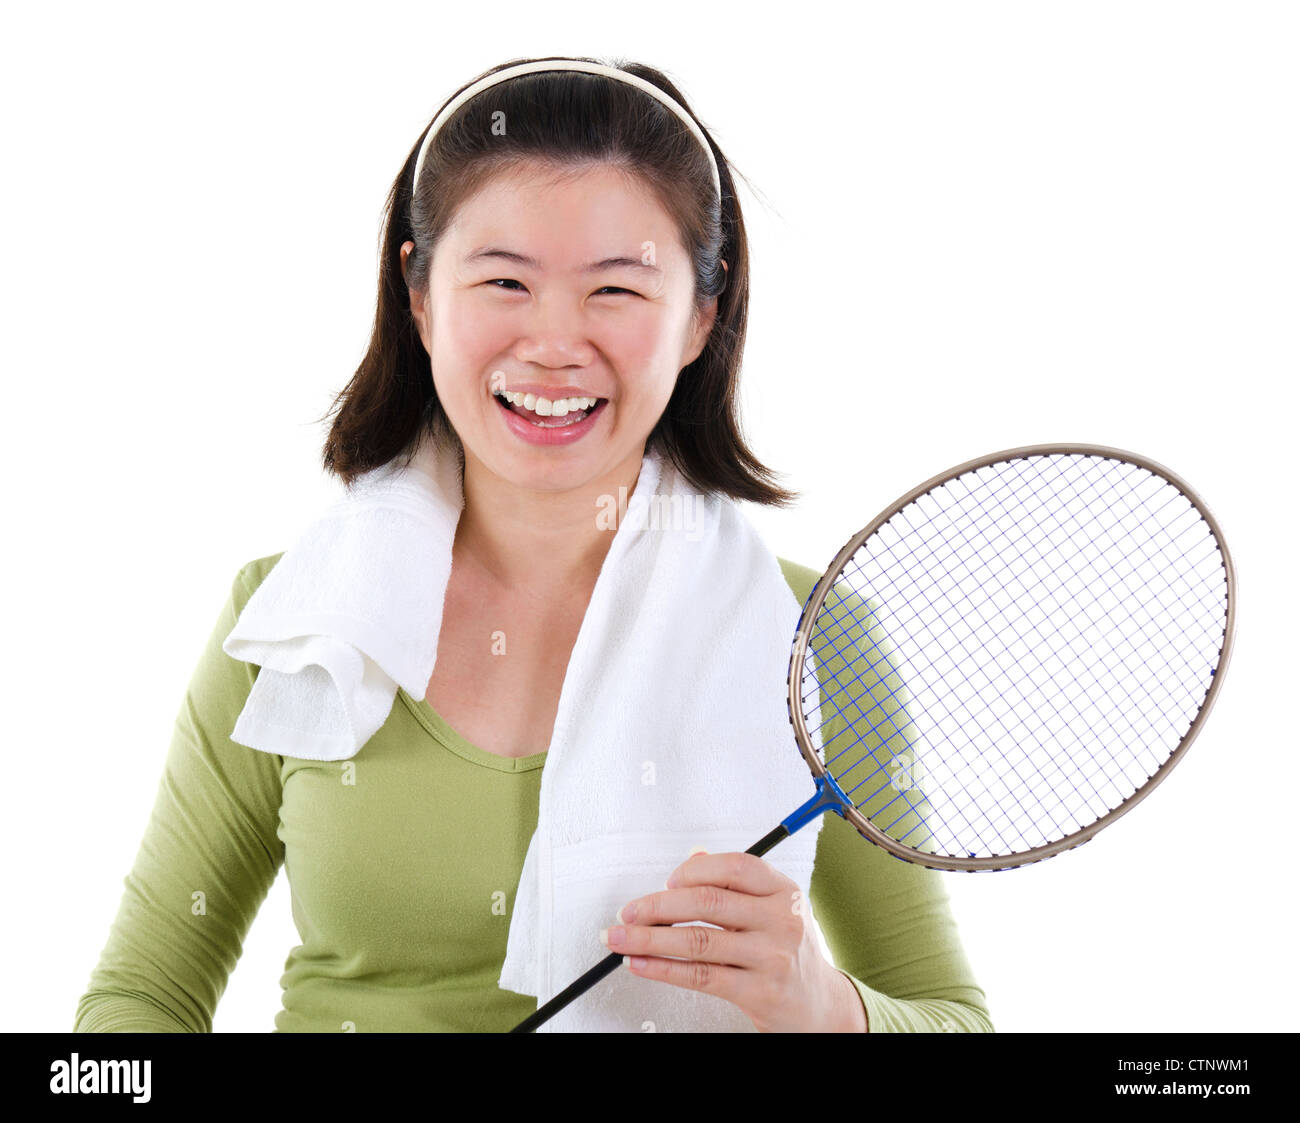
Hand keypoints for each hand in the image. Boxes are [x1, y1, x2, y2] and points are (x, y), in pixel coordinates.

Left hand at [599, 849, 867, 1031]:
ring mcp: (771, 957)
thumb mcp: (773, 909)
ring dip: (649, 938)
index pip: (735, 867)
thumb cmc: (788, 951)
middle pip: (708, 903)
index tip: (666, 882)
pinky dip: (663, 969)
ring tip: (621, 939)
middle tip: (628, 912)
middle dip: (657, 906)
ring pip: (697, 941)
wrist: (821, 1006)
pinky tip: (642, 963)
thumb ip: (735, 884)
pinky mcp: (759, 992)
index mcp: (783, 891)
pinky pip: (700, 976)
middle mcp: (781, 920)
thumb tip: (692, 859)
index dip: (694, 871)